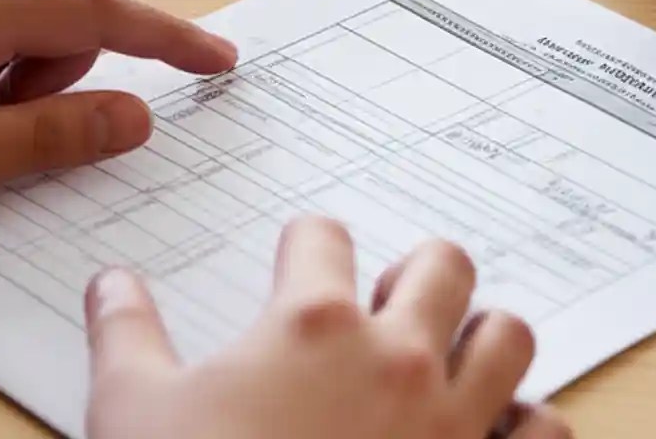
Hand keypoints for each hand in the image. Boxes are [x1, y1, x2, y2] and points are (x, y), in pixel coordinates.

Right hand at [83, 216, 572, 438]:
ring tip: (446, 358)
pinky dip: (525, 425)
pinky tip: (488, 434)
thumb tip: (110, 283)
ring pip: (508, 335)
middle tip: (388, 304)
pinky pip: (544, 429)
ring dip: (482, 337)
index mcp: (312, 328)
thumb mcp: (133, 411)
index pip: (322, 237)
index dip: (306, 243)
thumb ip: (124, 333)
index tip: (300, 259)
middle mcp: (396, 359)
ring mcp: (451, 419)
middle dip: (417, 273)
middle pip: (442, 265)